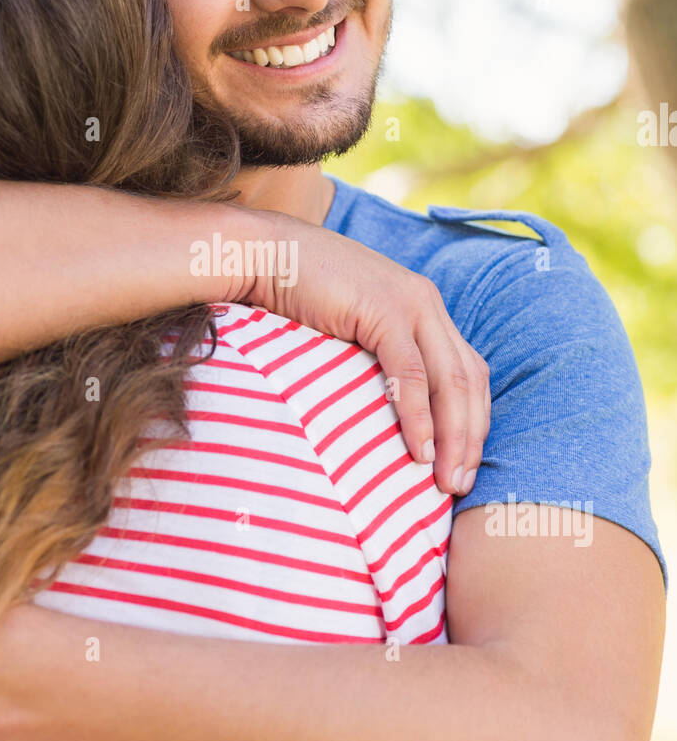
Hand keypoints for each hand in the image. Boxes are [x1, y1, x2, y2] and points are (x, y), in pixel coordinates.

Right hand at [243, 214, 489, 495]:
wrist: (266, 254)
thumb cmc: (297, 300)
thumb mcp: (351, 331)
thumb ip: (376, 359)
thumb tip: (381, 415)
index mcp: (426, 308)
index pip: (470, 372)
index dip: (474, 422)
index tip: (465, 467)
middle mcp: (428, 304)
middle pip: (469, 380)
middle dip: (471, 438)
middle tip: (462, 486)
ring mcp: (410, 303)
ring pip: (450, 380)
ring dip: (453, 435)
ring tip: (445, 480)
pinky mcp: (383, 310)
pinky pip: (411, 372)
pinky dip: (419, 415)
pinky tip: (418, 450)